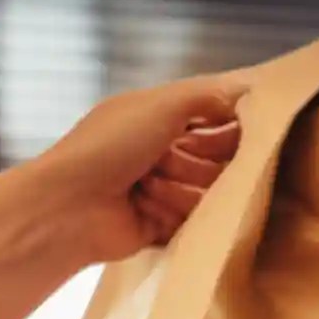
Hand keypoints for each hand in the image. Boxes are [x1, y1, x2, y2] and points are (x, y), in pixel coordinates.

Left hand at [26, 74, 247, 263]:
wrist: (68, 207)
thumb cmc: (111, 146)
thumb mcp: (161, 105)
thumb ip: (209, 96)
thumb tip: (249, 93)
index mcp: (158, 116)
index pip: (213, 118)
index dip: (231, 125)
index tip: (248, 130)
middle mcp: (162, 150)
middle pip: (216, 157)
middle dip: (204, 160)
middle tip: (176, 160)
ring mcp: (162, 189)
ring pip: (207, 190)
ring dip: (181, 186)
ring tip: (148, 186)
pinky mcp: (162, 225)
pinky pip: (194, 221)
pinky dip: (173, 212)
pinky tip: (146, 208)